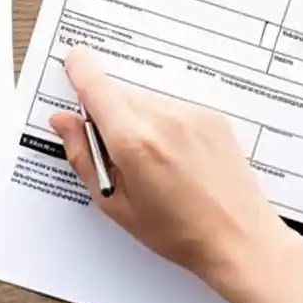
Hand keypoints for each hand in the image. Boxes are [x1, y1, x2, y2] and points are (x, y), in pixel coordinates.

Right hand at [49, 45, 298, 294]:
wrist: (240, 239)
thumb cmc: (176, 232)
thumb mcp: (114, 204)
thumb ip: (82, 156)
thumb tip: (62, 120)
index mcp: (132, 142)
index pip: (95, 84)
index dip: (78, 69)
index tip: (72, 63)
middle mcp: (162, 118)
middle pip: (118, 93)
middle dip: (107, 113)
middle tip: (117, 155)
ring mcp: (191, 114)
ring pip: (144, 100)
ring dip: (136, 119)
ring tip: (153, 164)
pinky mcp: (211, 116)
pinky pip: (172, 107)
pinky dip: (164, 124)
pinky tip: (176, 159)